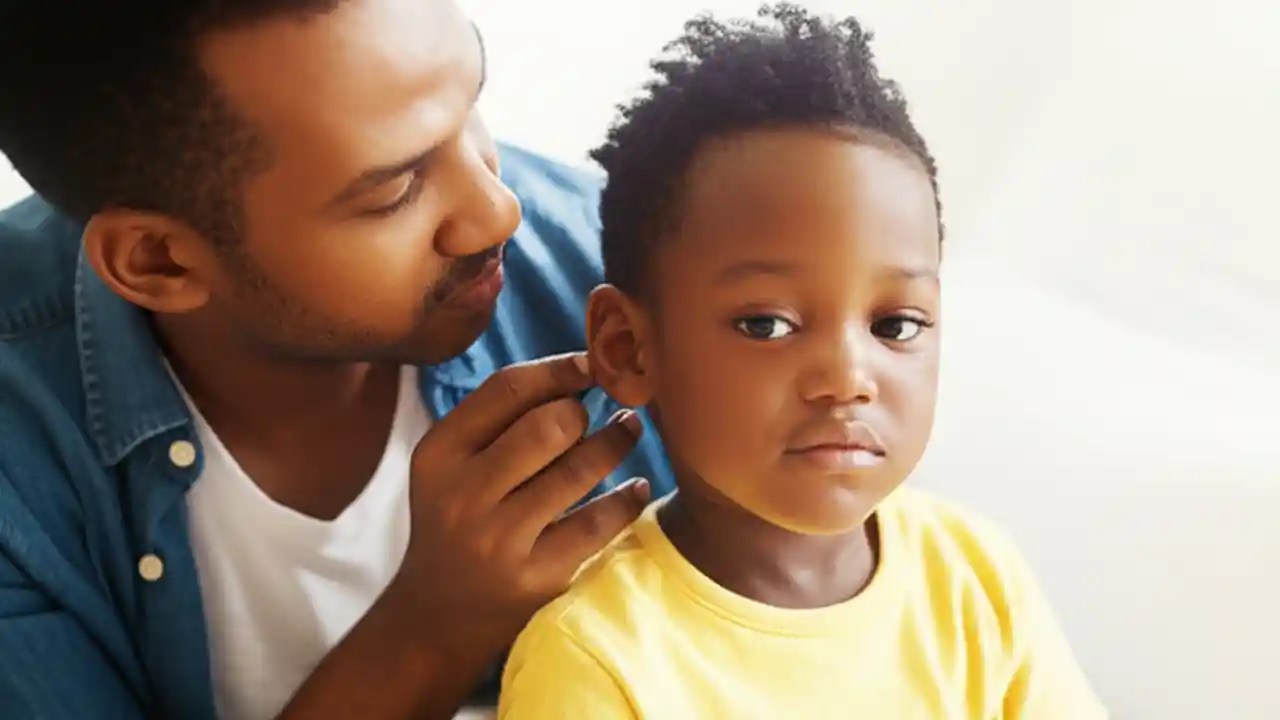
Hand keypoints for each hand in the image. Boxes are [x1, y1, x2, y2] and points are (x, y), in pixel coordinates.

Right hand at [397, 352, 648, 653]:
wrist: (436, 614)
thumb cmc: (457, 519)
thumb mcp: (452, 466)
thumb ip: (500, 420)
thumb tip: (581, 368)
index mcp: (439, 453)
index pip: (507, 389)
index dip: (558, 369)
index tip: (591, 365)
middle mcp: (463, 494)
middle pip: (547, 425)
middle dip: (584, 411)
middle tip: (603, 410)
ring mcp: (500, 540)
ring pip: (577, 471)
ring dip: (616, 442)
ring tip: (629, 429)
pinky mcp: (536, 577)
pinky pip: (598, 524)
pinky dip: (628, 499)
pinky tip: (638, 487)